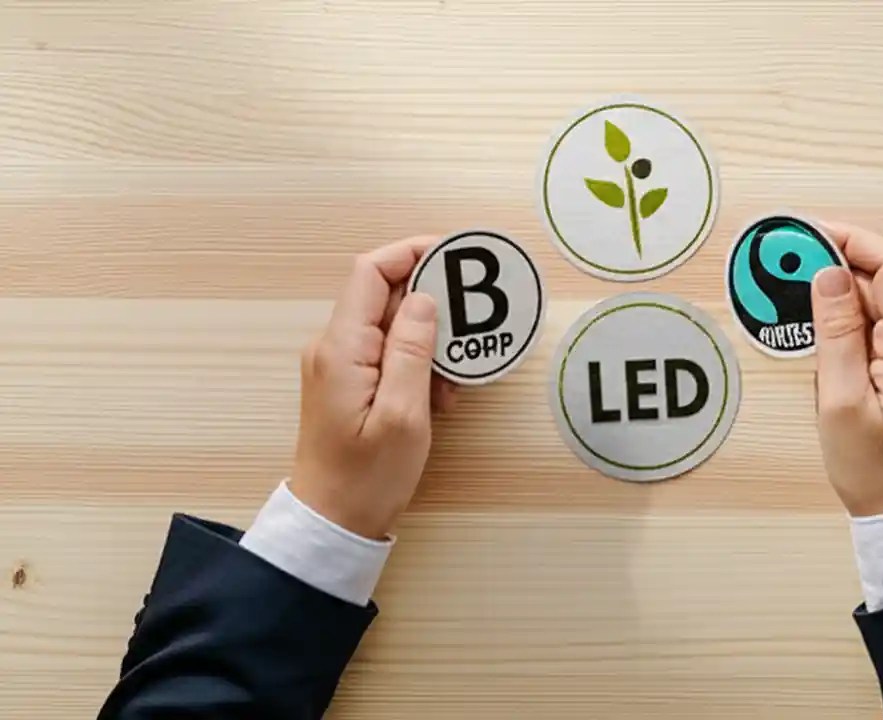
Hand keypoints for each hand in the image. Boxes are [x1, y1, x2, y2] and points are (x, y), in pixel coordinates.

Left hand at [290, 237, 458, 538]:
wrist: (332, 523)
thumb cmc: (367, 478)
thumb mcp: (403, 415)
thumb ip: (413, 350)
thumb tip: (423, 299)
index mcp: (341, 348)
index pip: (371, 271)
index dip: (412, 253)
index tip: (455, 254)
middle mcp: (334, 347)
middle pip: (384, 294)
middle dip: (431, 305)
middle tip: (469, 330)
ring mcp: (339, 365)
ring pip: (391, 326)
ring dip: (429, 342)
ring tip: (452, 382)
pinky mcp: (348, 383)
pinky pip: (388, 354)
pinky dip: (418, 364)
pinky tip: (438, 397)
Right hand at [810, 222, 882, 516]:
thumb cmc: (871, 467)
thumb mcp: (841, 399)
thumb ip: (837, 332)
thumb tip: (829, 273)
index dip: (852, 240)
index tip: (806, 234)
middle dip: (837, 262)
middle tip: (785, 261)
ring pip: (880, 301)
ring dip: (839, 290)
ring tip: (791, 290)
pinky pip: (878, 326)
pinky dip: (847, 317)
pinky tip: (815, 325)